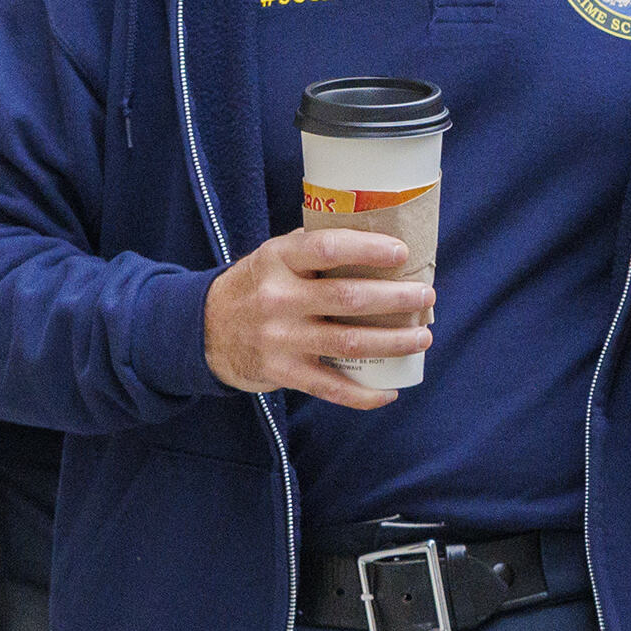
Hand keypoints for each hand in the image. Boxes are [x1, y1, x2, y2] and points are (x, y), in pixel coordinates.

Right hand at [204, 227, 430, 408]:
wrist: (204, 330)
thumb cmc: (258, 286)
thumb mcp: (274, 256)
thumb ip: (314, 248)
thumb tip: (379, 236)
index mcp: (278, 260)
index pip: (326, 248)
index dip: (368, 249)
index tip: (402, 252)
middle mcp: (277, 298)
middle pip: (348, 298)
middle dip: (396, 298)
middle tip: (426, 295)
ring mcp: (280, 338)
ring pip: (349, 342)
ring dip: (393, 341)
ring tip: (422, 336)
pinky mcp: (282, 372)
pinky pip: (330, 387)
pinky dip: (364, 394)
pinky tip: (389, 391)